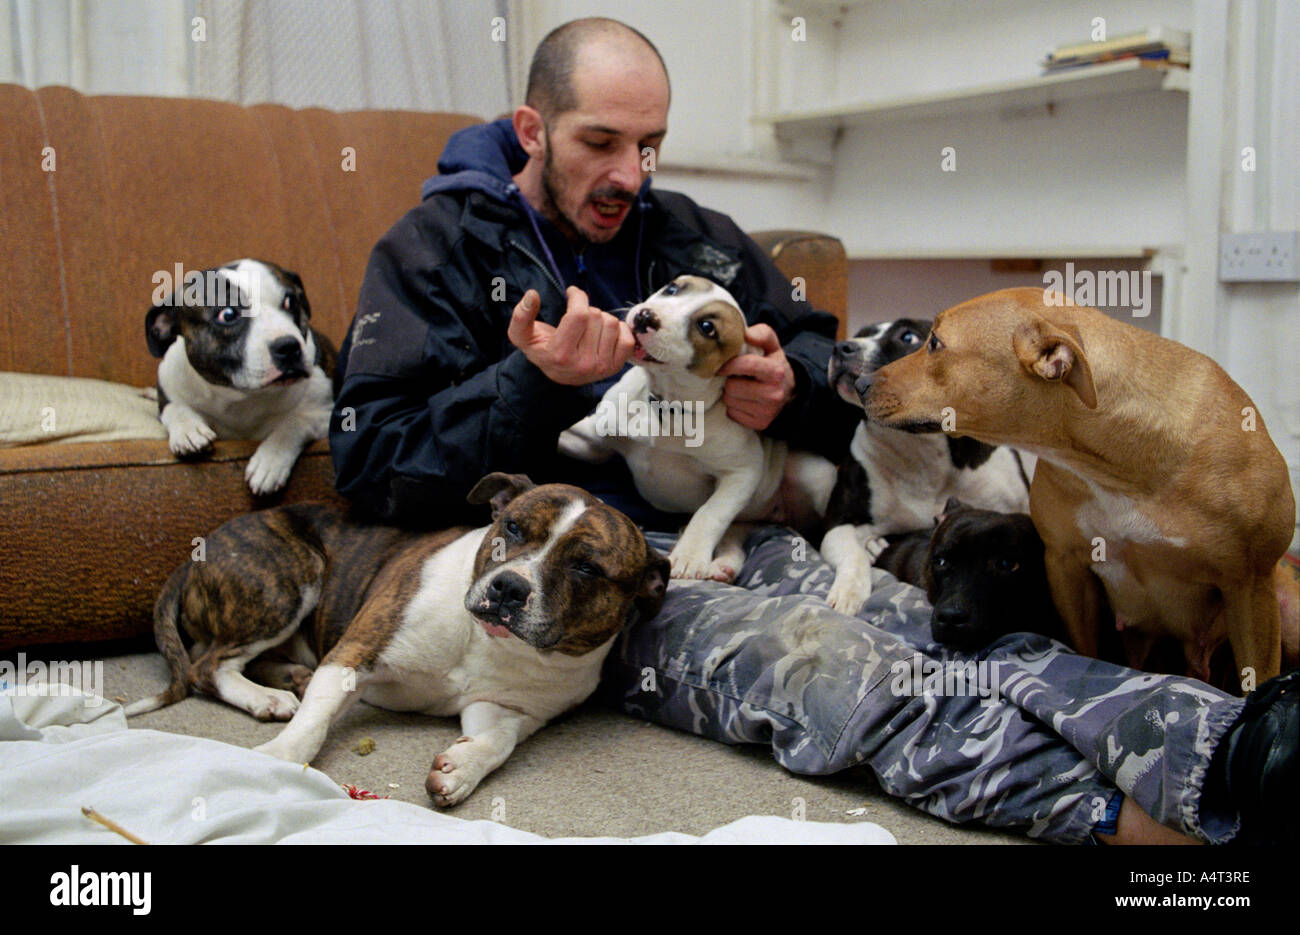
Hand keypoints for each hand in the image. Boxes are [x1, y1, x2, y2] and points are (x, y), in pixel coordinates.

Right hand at [507, 287, 634, 385]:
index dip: (577, 297)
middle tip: (577, 318)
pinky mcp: (615, 367)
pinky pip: (627, 338)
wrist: (558, 373)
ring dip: (602, 319)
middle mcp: (583, 364)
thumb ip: (521, 316)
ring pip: (612, 324)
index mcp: (560, 355)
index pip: (579, 314)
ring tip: (589, 327)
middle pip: (596, 316)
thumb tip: (532, 295)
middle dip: (587, 310)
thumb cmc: (541, 348)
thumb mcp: (522, 335)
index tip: (572, 293)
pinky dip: (618, 330)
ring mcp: (602, 368)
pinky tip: (604, 334)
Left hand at [717, 324, 795, 429]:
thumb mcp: (772, 345)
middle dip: (730, 381)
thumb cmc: (773, 364)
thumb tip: (746, 334)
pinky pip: (732, 414)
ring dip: (730, 394)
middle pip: (732, 387)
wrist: (788, 391)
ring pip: (730, 402)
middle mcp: (774, 394)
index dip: (729, 364)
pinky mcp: (760, 424)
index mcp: (776, 372)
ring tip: (740, 387)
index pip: (746, 365)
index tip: (721, 365)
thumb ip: (762, 333)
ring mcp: (768, 412)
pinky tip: (743, 400)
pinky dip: (734, 407)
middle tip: (736, 377)